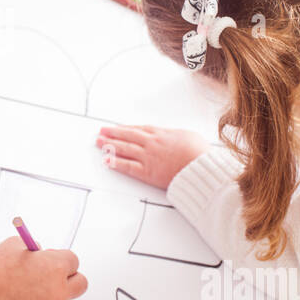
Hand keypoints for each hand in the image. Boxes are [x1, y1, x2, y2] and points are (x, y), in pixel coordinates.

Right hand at [0, 237, 87, 299]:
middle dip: (69, 279)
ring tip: (30, 290)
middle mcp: (58, 289)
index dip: (61, 260)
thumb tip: (42, 254)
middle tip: (55, 277)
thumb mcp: (16, 245)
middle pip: (80, 284)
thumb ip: (35, 250)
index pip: (73, 261)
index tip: (52, 261)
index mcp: (55, 266)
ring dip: (53, 295)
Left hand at [96, 125, 210, 189]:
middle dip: (113, 133)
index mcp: (162, 134)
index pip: (139, 129)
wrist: (200, 167)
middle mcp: (151, 143)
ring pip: (124, 148)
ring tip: (99, 142)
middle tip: (102, 131)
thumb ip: (176, 135)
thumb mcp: (189, 136)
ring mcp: (148, 157)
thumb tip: (173, 136)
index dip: (127, 128)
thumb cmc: (199, 153)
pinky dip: (116, 163)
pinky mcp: (147, 172)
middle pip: (128, 136)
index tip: (118, 127)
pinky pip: (128, 166)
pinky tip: (106, 161)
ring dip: (110, 145)